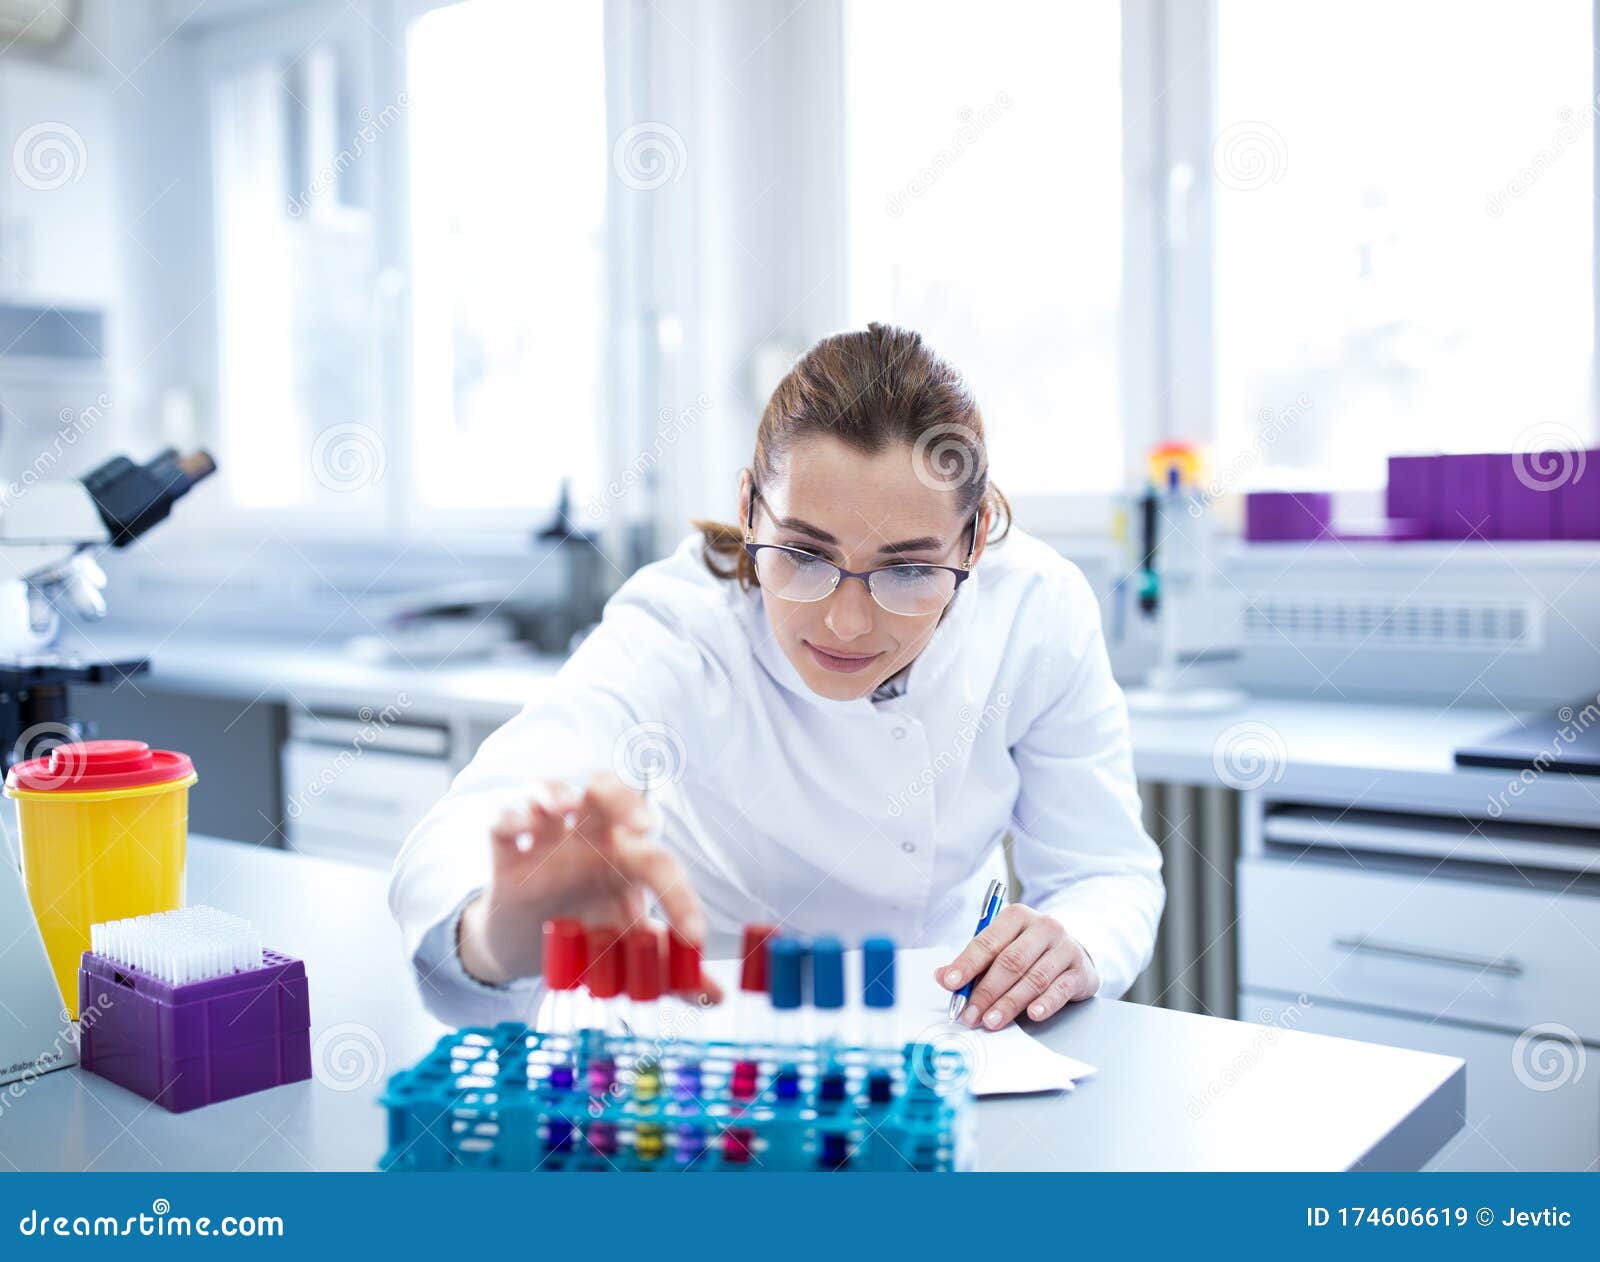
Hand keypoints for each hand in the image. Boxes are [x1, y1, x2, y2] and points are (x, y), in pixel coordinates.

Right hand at [457, 771, 720, 1001]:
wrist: (527, 945)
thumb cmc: (588, 929)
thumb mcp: (626, 949)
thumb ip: (669, 969)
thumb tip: (719, 997)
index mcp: (627, 859)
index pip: (659, 864)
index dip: (680, 897)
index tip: (693, 937)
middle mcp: (589, 838)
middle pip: (607, 792)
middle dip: (624, 799)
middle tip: (640, 826)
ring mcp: (546, 841)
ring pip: (551, 790)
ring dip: (555, 791)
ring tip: (562, 806)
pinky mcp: (506, 852)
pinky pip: (503, 819)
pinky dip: (510, 816)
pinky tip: (520, 828)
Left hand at [934, 904, 1097, 1029]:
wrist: (1073, 952)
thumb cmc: (1029, 951)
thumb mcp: (1000, 949)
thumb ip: (973, 963)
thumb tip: (942, 977)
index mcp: (1017, 916)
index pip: (988, 941)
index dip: (967, 964)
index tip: (951, 984)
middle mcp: (1043, 927)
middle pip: (1010, 962)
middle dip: (986, 991)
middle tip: (970, 1014)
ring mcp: (1065, 948)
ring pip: (1034, 978)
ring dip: (1010, 1002)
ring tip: (992, 1020)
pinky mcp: (1081, 971)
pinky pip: (1061, 988)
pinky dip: (1046, 1003)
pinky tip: (1033, 1014)